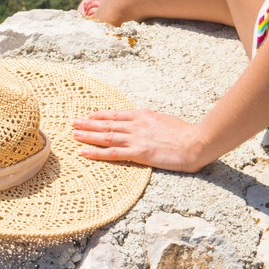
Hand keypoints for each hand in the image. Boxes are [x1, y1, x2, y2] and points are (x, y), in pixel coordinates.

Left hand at [72, 110, 208, 172]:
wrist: (194, 142)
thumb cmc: (184, 133)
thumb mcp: (165, 120)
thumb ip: (151, 121)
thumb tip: (144, 122)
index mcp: (143, 115)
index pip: (116, 115)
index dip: (101, 116)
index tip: (89, 116)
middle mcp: (136, 125)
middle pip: (107, 124)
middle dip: (89, 124)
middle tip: (74, 123)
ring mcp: (136, 139)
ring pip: (106, 136)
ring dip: (88, 135)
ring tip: (74, 134)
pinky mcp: (138, 153)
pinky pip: (112, 153)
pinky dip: (96, 152)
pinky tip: (84, 152)